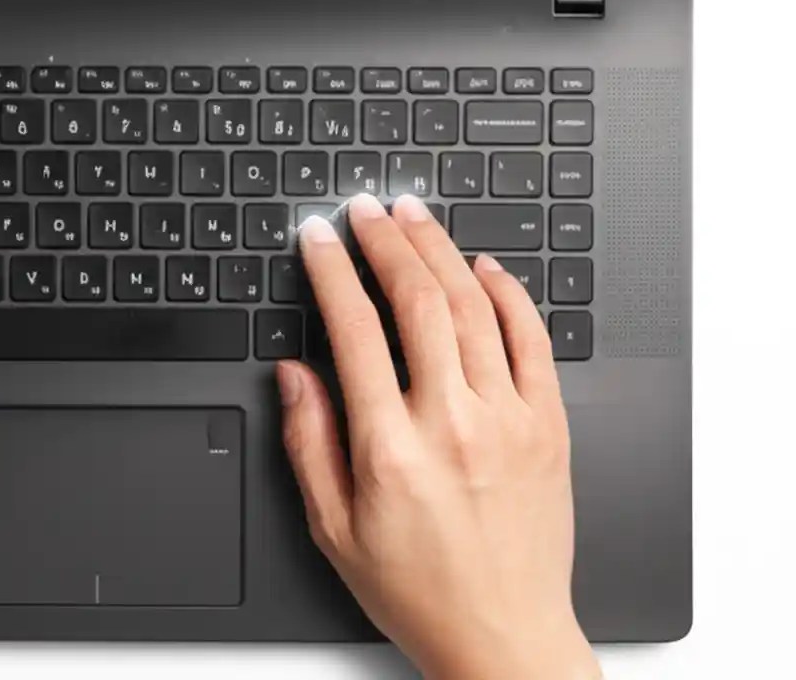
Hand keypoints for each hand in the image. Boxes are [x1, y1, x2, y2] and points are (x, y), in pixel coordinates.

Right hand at [279, 195, 600, 679]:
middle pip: (418, 300)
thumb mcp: (333, 527)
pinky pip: (531, 339)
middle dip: (385, 242)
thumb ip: (308, 442)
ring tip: (414, 217)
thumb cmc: (418, 588)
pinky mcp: (548, 425)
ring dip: (440, 251)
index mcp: (389, 447)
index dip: (330, 269)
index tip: (317, 238)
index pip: (354, 328)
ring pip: (474, 306)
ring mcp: (508, 419)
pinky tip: (484, 268)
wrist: (502, 633)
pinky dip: (508, 294)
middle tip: (366, 210)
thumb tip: (294, 373)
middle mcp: (452, 422)